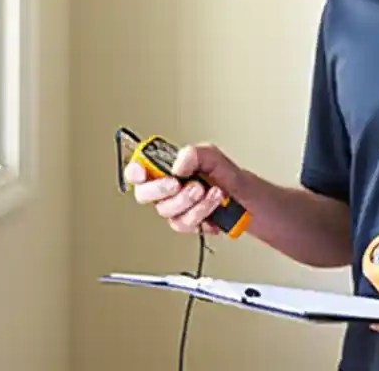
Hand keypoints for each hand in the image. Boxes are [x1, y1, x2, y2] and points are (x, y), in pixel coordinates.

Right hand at [124, 143, 241, 235]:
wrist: (245, 197)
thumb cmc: (224, 174)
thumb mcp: (212, 155)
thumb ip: (194, 154)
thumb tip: (177, 166)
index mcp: (166, 168)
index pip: (137, 170)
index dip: (133, 171)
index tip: (142, 172)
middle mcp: (166, 189)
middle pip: (143, 194)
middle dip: (160, 189)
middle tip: (179, 183)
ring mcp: (175, 208)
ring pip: (166, 210)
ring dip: (190, 200)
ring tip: (209, 190)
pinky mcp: (186, 223)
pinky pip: (185, 223)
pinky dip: (203, 211)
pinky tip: (214, 202)